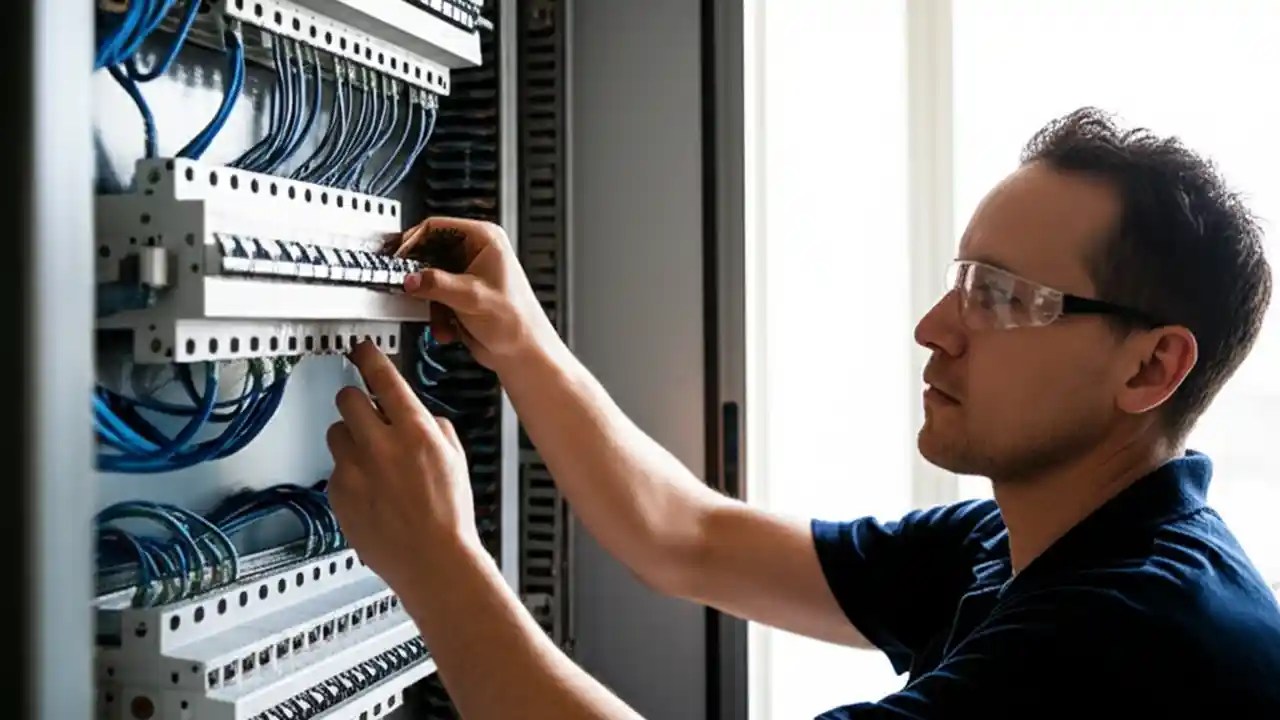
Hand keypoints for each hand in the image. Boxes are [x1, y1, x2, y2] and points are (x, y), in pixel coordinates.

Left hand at [325, 340, 481, 588]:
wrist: (433, 560)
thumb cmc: (449, 515)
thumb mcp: (456, 458)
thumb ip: (433, 427)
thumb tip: (417, 415)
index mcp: (415, 431)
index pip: (382, 377)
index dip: (368, 357)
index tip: (360, 350)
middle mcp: (381, 446)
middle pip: (347, 398)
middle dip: (356, 400)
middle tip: (366, 411)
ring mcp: (355, 470)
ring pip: (336, 432)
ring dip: (351, 438)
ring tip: (373, 461)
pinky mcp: (338, 494)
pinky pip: (335, 469)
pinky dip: (349, 474)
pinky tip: (372, 492)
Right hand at [392, 217, 558, 371]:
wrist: (523, 352)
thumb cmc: (516, 320)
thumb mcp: (471, 297)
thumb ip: (436, 285)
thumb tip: (410, 279)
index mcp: (484, 239)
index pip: (437, 228)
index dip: (413, 242)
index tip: (398, 260)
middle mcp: (474, 253)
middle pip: (428, 254)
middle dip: (421, 279)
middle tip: (409, 290)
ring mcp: (466, 275)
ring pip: (428, 279)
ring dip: (429, 303)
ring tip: (440, 318)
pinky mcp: (460, 295)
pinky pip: (434, 298)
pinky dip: (436, 314)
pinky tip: (448, 328)